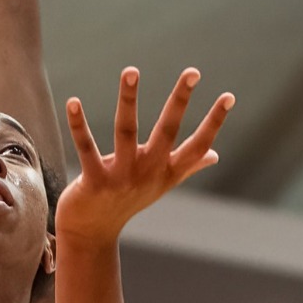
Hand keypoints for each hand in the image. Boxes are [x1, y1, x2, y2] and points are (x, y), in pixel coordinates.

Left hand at [57, 67, 232, 243]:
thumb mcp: (161, 184)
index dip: (214, 123)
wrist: (93, 233)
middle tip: (193, 72)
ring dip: (128, 99)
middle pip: (168, 131)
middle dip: (180, 101)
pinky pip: (86, 148)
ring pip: (126, 131)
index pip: (198, 145)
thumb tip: (215, 155)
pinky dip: (79, 125)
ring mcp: (121, 177)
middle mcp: (148, 172)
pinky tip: (74, 102)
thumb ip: (187, 166)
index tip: (229, 96)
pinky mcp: (94, 181)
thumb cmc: (128, 201)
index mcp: (166, 171)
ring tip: (131, 70)